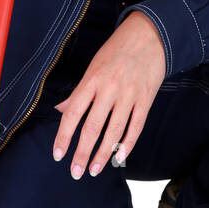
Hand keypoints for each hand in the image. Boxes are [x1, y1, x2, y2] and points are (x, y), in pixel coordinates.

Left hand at [52, 11, 165, 177]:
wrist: (150, 35)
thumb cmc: (117, 50)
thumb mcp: (93, 66)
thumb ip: (79, 92)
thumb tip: (62, 111)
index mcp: (92, 79)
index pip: (73, 113)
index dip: (64, 136)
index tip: (58, 155)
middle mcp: (109, 88)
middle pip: (92, 127)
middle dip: (82, 153)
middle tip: (75, 172)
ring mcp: (129, 94)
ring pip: (114, 131)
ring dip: (103, 154)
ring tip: (94, 170)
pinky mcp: (146, 99)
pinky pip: (136, 126)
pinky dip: (127, 144)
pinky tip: (119, 157)